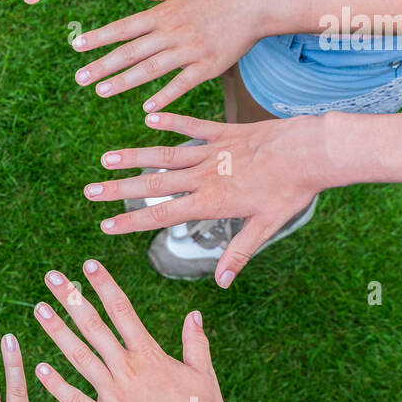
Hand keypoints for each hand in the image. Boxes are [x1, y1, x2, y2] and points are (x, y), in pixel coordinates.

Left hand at [31, 260, 238, 401]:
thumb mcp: (203, 373)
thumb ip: (195, 342)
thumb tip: (194, 314)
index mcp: (149, 355)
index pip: (122, 310)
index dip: (104, 285)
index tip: (87, 264)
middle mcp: (127, 370)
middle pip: (93, 326)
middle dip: (71, 299)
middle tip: (51, 277)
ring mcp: (113, 395)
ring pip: (79, 356)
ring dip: (57, 331)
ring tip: (38, 309)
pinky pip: (74, 400)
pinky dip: (55, 384)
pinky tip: (38, 367)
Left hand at [71, 0, 275, 111]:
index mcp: (163, 13)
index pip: (123, 27)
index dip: (98, 37)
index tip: (77, 47)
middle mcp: (172, 32)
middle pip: (130, 51)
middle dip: (102, 65)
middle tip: (79, 78)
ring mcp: (190, 50)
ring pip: (150, 69)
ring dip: (124, 81)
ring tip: (101, 91)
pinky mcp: (209, 65)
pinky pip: (182, 83)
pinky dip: (165, 96)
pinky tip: (147, 108)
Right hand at [87, 112, 327, 285]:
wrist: (311, 151)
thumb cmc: (292, 191)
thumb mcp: (267, 226)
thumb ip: (240, 252)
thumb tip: (222, 282)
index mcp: (211, 202)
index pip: (162, 215)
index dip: (131, 222)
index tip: (105, 227)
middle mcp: (204, 176)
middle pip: (153, 185)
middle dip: (118, 190)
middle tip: (90, 191)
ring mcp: (212, 151)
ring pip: (164, 155)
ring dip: (133, 156)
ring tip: (106, 158)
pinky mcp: (223, 132)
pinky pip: (191, 126)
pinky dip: (170, 121)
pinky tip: (149, 118)